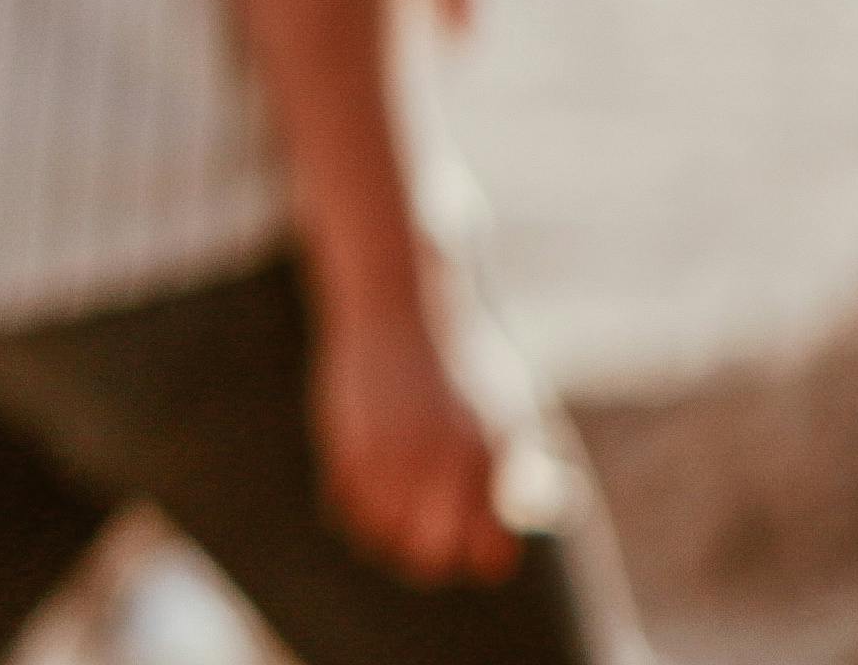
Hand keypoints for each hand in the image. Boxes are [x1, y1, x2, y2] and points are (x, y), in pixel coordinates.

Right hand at [312, 273, 519, 585]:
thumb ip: (515, 473)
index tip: (473, 545)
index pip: (486, 552)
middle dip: (429, 556)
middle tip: (426, 538)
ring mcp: (387, 449)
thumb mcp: (512, 411)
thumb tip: (504, 533)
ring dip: (384, 533)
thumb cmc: (466, 359)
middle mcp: (438, 459)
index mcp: (488, 457)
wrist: (403, 300)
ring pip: (378, 536)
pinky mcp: (345, 435)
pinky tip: (365, 485)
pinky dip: (352, 505)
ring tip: (392, 512)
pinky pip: (342, 505)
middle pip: (428, 557)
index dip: (479, 557)